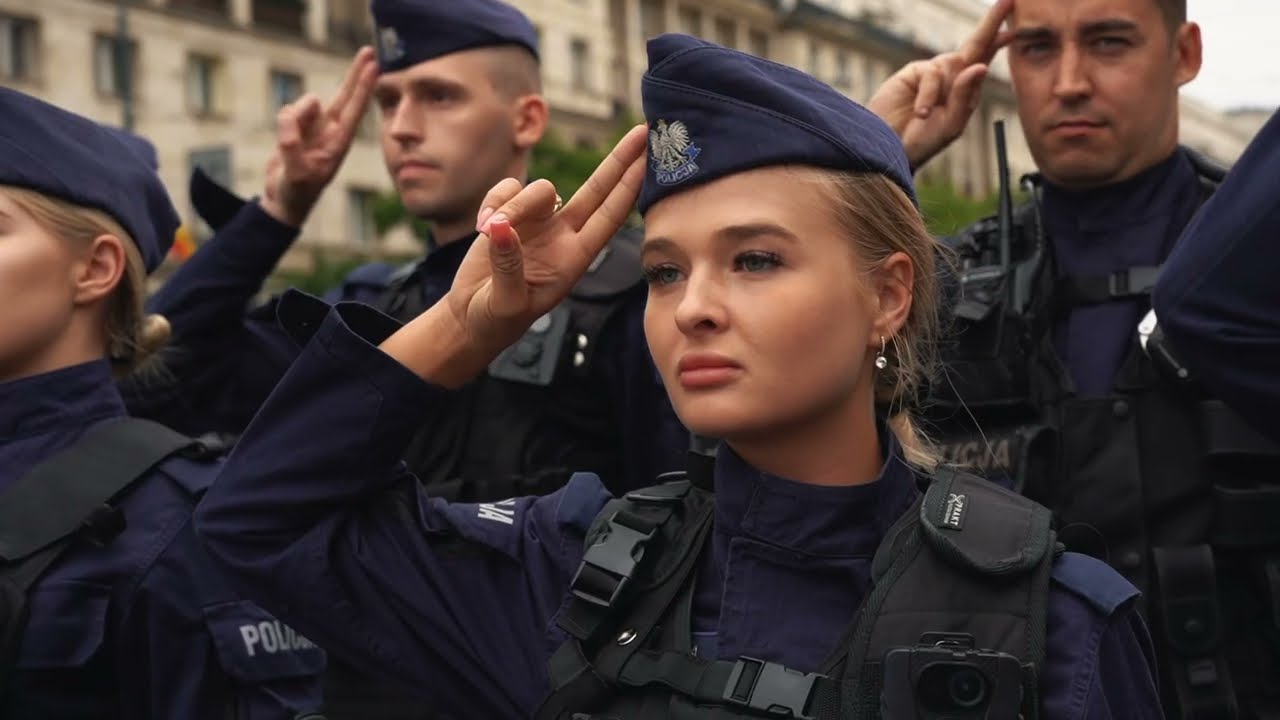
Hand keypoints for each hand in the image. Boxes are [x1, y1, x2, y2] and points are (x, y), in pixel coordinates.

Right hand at [260, 47, 377, 227]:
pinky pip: (289, 112)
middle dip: (355, 73)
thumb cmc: (296, 191)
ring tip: (291, 146)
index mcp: (338, 143)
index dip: (363, 87)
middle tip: (369, 51)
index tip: (376, 67)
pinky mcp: (299, 126)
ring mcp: (315, 127)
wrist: (284, 200)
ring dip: (294, 118)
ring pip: (304, 103)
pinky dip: (283, 124)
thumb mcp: (295, 174)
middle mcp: (330, 130)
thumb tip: (293, 117)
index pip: (354, 109)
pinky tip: (284, 143)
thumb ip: (292, 145)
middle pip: (345, 95)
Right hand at [377, 125, 648, 386]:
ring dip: (512, 205)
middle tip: (642, 132)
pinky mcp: (509, 213)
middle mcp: (562, 235)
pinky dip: (493, 202)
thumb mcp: (506, 301)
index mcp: (574, 258)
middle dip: (618, 161)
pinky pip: (507, 188)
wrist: (473, 318)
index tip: (649, 160)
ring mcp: (537, 222)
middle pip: (596, 189)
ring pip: (538, 188)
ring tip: (488, 233)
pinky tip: (482, 228)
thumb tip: (502, 226)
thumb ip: (508, 263)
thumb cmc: (497, 319)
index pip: (609, 216)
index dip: (630, 187)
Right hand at [868, 0, 1012, 170]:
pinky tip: (920, 112)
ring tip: (925, 116)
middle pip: (976, 45)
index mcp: (966, 90)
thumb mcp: (951, 124)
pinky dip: (928, 96)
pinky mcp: (914, 72)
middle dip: (992, 22)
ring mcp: (933, 73)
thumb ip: (965, 95)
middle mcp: (952, 77)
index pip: (985, 60)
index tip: (1013, 29)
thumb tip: (980, 65)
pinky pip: (932, 75)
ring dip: (945, 91)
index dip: (999, 41)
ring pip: (953, 64)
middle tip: (1007, 0)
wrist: (888, 147)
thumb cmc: (922, 141)